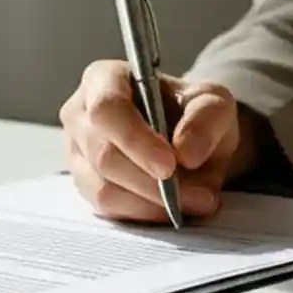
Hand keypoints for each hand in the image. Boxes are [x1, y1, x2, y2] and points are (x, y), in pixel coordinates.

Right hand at [60, 60, 249, 221]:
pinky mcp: (85, 185)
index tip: (169, 165)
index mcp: (104, 79)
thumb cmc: (192, 112)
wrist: (188, 139)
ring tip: (196, 202)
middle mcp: (81, 114)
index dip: (135, 140)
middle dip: (151, 181)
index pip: (106, 108)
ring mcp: (78, 153)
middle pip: (104, 155)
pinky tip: (173, 208)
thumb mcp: (214, 103)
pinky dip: (145, 213)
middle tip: (199, 195)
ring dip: (152, 203)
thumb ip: (206, 119)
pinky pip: (109, 208)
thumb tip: (185, 152)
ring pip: (103, 188)